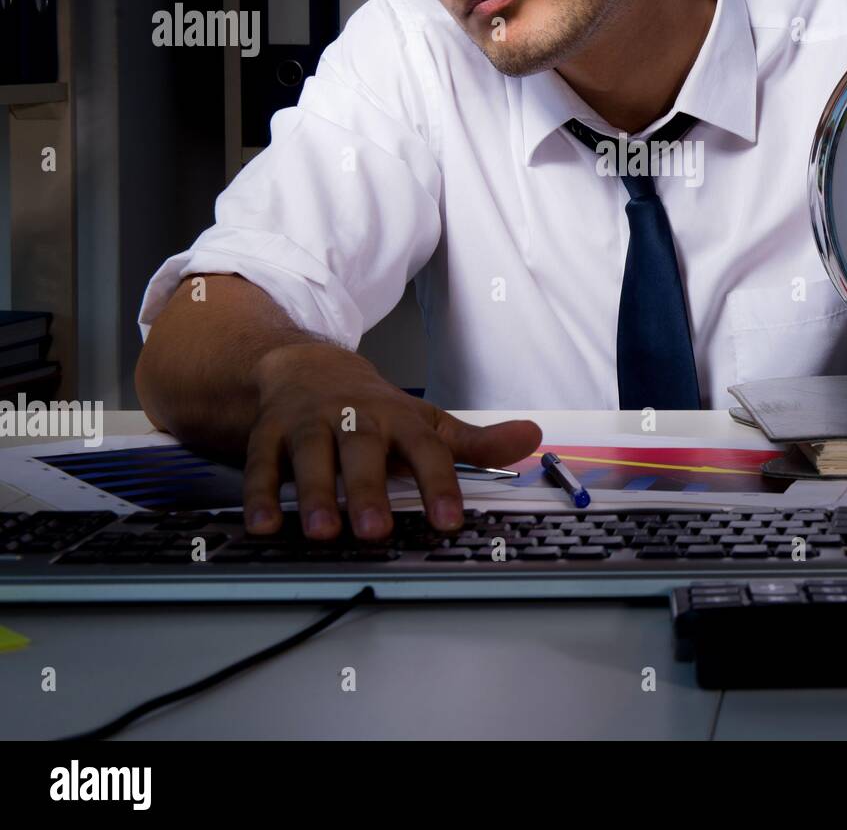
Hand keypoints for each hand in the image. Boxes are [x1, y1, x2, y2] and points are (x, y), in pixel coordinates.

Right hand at [243, 341, 541, 540]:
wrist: (308, 367)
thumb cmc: (375, 410)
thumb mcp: (428, 422)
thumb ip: (476, 443)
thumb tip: (532, 437)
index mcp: (399, 420)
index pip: (426, 452)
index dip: (440, 486)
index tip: (450, 523)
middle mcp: (355, 420)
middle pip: (362, 452)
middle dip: (367, 490)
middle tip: (375, 529)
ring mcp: (310, 426)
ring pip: (311, 457)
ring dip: (315, 495)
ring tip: (322, 533)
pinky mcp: (270, 436)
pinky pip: (262, 466)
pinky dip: (260, 496)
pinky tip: (265, 527)